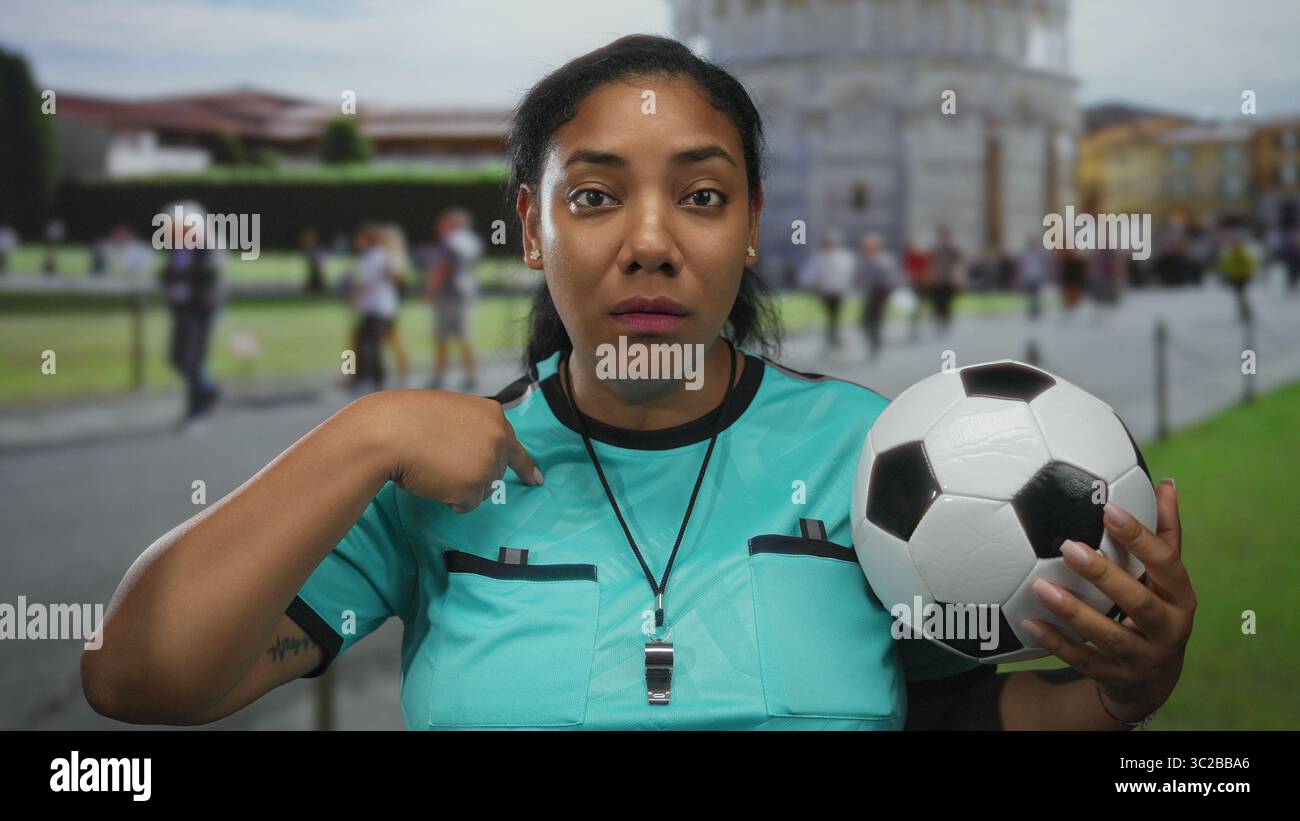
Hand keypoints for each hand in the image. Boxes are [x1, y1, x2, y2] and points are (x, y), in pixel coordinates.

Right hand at [358, 389, 542, 512]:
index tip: (537, 480)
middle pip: (493, 473)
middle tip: (442, 463)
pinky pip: (466, 504)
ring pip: (481, 490)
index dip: (525, 467)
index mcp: (492, 414)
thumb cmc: (407, 421)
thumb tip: (473, 455)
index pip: (514, 446)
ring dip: (458, 486)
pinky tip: (433, 479)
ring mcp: (488, 460)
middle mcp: (497, 436)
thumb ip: (470, 430)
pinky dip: (448, 499)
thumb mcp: (449, 414)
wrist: (387, 431)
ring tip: (433, 465)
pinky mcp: (475, 484)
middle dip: (471, 476)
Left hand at [1021, 479, 1194, 722]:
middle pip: (1137, 601)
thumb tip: (1166, 482)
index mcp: (1181, 596)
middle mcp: (1167, 629)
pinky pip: (1082, 660)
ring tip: (1039, 586)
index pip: (1166, 563)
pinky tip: (1029, 622)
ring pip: (1107, 635)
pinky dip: (1055, 642)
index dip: (1139, 537)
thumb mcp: (1167, 578)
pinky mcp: (1115, 678)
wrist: (1153, 680)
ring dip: (1073, 611)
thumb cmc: (1157, 609)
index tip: (1108, 508)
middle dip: (1103, 575)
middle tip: (1068, 547)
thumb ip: (1165, 532)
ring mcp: (1141, 657)